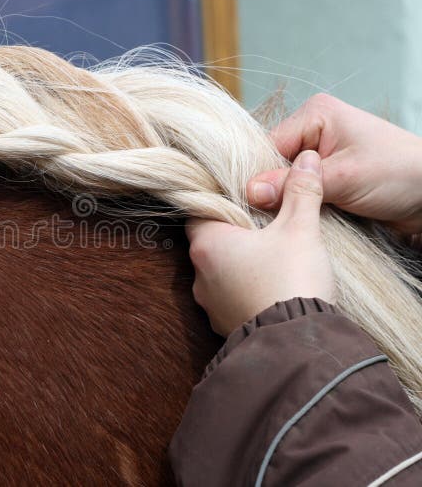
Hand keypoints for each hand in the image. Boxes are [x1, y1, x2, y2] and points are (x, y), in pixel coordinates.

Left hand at [187, 150, 335, 335]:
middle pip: (208, 242)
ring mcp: (209, 304)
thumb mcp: (301, 229)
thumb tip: (306, 160)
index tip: (240, 199)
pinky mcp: (223, 325)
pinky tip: (269, 287)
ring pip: (218, 273)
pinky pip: (229, 299)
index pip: (198, 212)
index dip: (218, 203)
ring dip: (238, 265)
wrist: (299, 344)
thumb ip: (301, 192)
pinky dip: (244, 291)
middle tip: (261, 225)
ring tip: (269, 258)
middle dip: (232, 234)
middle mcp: (199, 275)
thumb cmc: (292, 280)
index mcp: (208, 245)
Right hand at [247, 94, 421, 233]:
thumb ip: (295, 186)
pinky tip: (299, 219)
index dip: (259, 176)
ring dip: (287, 203)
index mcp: (315, 114)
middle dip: (274, 191)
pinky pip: (297, 194)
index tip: (253, 205)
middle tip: (274, 217)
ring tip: (289, 220)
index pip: (267, 146)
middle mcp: (312, 131)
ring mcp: (318, 155)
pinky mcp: (324, 178)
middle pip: (271, 164)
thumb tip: (249, 191)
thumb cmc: (400, 175)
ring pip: (282, 182)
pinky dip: (297, 208)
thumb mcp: (344, 178)